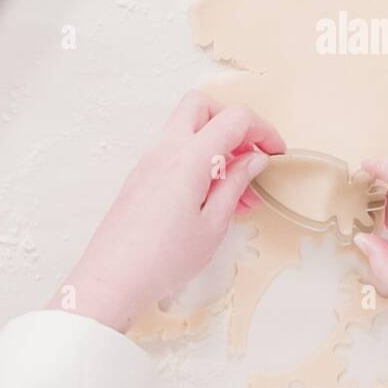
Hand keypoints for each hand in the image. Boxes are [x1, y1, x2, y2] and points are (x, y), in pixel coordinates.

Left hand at [49, 91, 284, 331]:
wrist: (111, 281)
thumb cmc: (162, 259)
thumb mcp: (213, 225)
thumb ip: (236, 184)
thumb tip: (253, 160)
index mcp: (189, 158)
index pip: (233, 119)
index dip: (262, 131)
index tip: (276, 153)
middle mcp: (166, 150)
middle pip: (202, 106)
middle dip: (233, 123)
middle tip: (251, 156)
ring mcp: (149, 162)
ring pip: (188, 129)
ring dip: (217, 146)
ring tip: (240, 192)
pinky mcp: (142, 177)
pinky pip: (176, 152)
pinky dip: (199, 161)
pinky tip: (214, 198)